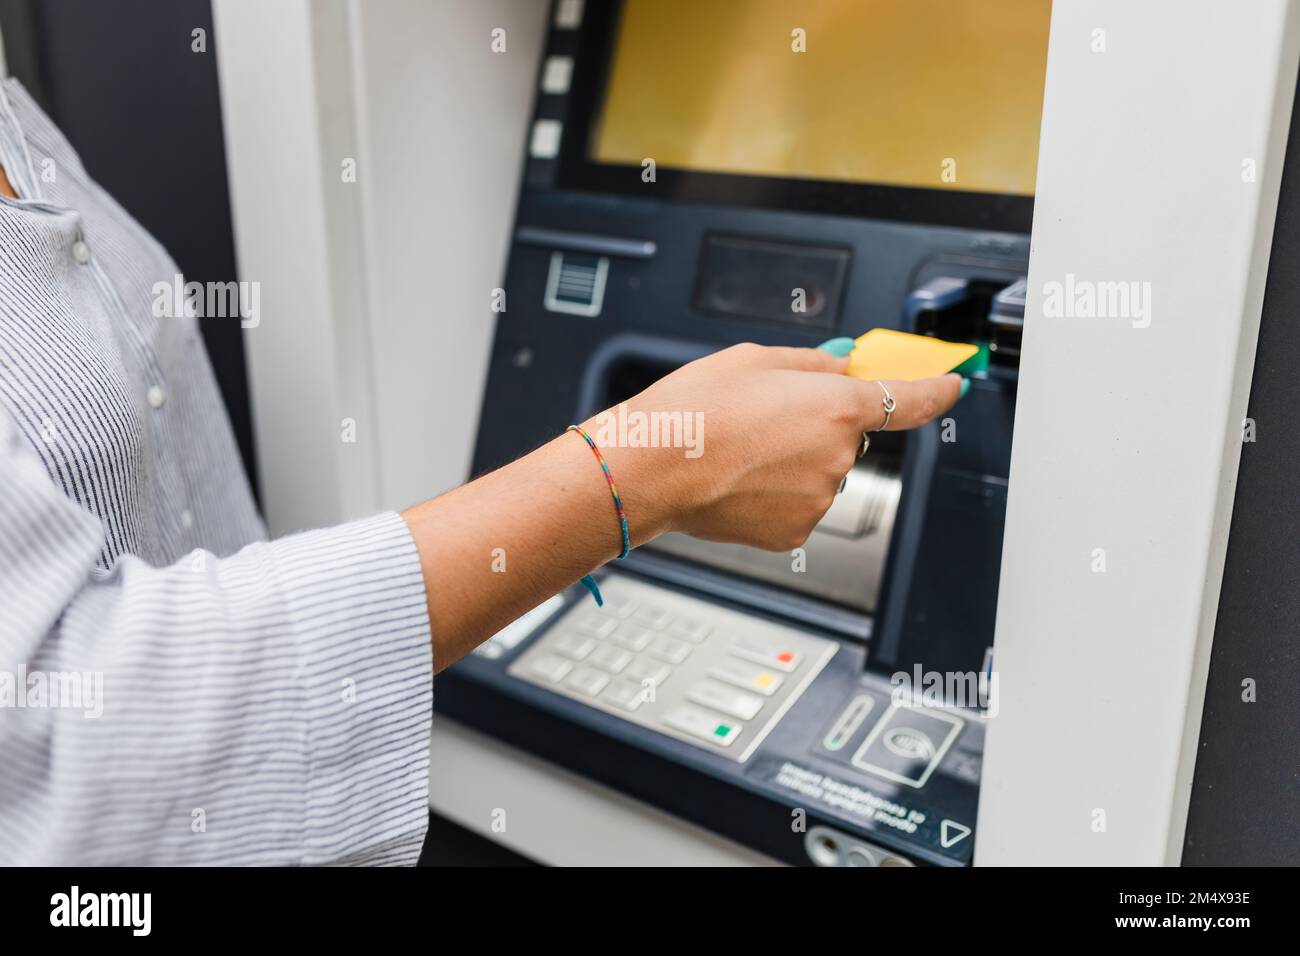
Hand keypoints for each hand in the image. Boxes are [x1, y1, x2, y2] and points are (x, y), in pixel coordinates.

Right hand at [586, 342, 963, 550]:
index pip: (912, 400)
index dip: (938, 390)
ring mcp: (817, 500)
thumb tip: (842, 366)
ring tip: (741, 451)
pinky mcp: (793, 533)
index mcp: (838, 407)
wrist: (651, 469)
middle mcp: (838, 458)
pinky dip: (776, 494)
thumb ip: (812, 364)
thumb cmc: (694, 410)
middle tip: (768, 417)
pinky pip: (797, 506)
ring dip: (795, 462)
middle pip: (850, 438)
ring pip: (820, 474)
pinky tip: (740, 480)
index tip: (951, 384)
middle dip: (821, 426)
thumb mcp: (755, 359)